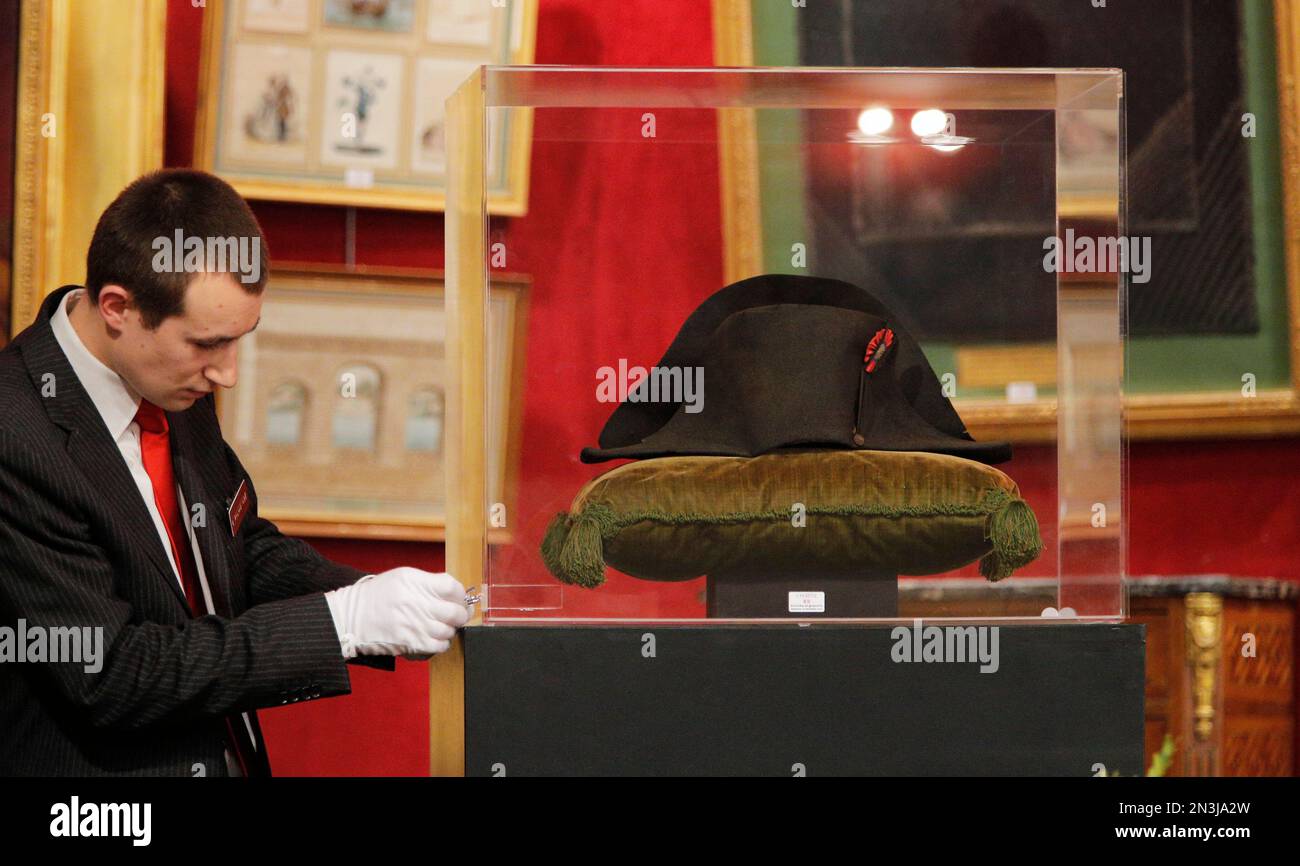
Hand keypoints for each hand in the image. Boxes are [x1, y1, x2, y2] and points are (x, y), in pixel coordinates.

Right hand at [324, 567, 469, 659]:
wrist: (351, 617)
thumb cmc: (377, 596)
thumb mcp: (402, 577)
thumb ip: (428, 582)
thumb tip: (454, 592)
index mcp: (415, 582)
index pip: (452, 587)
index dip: (461, 595)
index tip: (459, 598)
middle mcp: (416, 603)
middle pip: (455, 612)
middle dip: (460, 614)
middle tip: (457, 615)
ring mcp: (414, 625)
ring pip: (449, 631)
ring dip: (449, 630)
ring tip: (440, 626)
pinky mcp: (410, 644)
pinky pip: (439, 647)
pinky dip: (440, 644)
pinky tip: (432, 638)